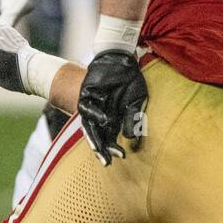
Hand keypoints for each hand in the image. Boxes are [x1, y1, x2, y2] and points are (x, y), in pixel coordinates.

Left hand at [76, 51, 147, 165]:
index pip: (111, 138)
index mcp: (113, 119)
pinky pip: (87, 109)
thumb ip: (132, 119)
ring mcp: (92, 107)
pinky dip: (95, 115)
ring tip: (99, 150)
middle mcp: (101, 116)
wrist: (121, 61)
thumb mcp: (136, 102)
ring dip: (94, 139)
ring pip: (90, 127)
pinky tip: (105, 120)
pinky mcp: (86, 97)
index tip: (122, 156)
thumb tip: (130, 138)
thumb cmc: (130, 81)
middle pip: (99, 136)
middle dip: (103, 149)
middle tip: (107, 162)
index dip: (114, 148)